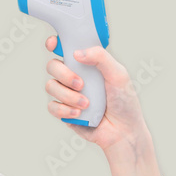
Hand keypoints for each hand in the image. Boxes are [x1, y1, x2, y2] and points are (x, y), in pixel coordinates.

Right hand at [43, 36, 150, 154]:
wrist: (123, 132)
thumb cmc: (125, 102)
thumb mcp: (119, 75)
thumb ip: (101, 58)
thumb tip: (77, 53)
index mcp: (87, 64)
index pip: (65, 49)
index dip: (55, 43)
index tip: (53, 44)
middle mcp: (75, 76)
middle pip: (52, 66)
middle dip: (64, 74)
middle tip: (81, 84)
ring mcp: (68, 94)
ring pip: (51, 86)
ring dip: (68, 95)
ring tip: (86, 104)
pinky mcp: (64, 112)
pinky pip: (52, 106)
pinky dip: (65, 110)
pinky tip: (79, 114)